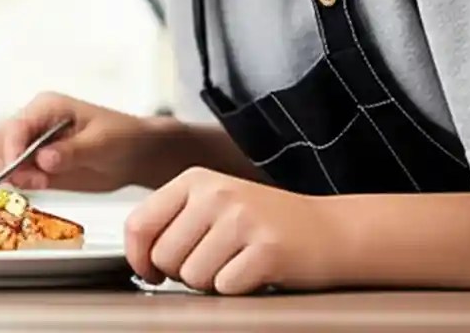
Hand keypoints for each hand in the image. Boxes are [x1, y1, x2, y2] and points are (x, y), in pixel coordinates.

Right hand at [0, 92, 158, 192]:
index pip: (14, 127)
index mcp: (46, 107)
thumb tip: (43, 159)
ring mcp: (30, 143)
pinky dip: (17, 183)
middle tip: (37, 180)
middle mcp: (32, 122)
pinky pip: (9, 173)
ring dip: (9, 175)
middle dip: (7, 164)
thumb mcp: (103, 144)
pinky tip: (42, 184)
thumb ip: (72, 152)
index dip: (12, 152)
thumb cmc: (123, 138)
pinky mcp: (32, 163)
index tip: (20, 174)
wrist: (134, 154)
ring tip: (41, 182)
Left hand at [125, 167, 343, 294]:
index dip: (138, 258)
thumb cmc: (264, 224)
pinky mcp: (266, 249)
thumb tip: (138, 259)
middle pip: (164, 257)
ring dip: (212, 283)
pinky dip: (238, 289)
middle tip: (214, 262)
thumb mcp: (213, 206)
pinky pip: (225, 288)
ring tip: (236, 263)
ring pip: (192, 277)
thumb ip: (173, 222)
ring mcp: (242, 219)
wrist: (330, 230)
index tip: (151, 271)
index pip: (139, 223)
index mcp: (195, 180)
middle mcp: (215, 193)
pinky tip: (255, 271)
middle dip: (183, 273)